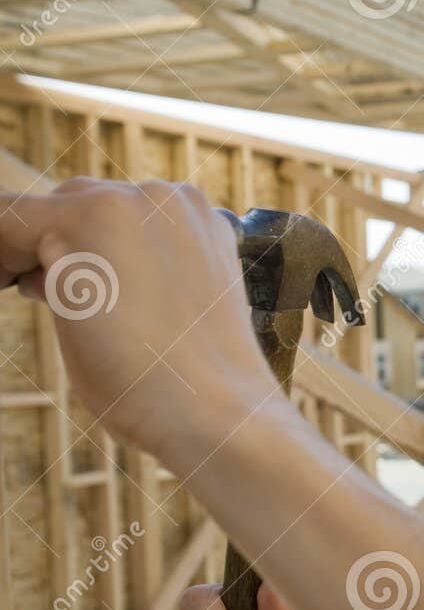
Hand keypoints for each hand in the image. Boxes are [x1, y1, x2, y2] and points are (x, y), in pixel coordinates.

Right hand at [0, 177, 278, 462]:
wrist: (216, 412)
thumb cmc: (132, 383)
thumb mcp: (67, 323)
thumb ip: (48, 278)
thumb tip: (43, 267)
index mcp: (87, 216)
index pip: (11, 215)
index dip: (2, 255)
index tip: (9, 281)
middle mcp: (137, 197)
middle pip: (62, 203)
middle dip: (46, 242)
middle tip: (41, 289)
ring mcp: (180, 207)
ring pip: (113, 206)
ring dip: (96, 238)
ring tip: (100, 293)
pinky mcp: (212, 226)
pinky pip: (156, 220)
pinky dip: (140, 242)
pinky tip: (140, 287)